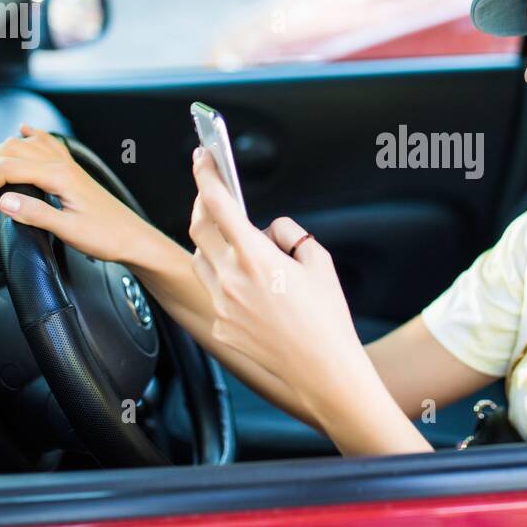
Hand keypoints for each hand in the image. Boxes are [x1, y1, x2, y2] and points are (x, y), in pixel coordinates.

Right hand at [0, 123, 153, 264]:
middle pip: (11, 150)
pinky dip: (31, 135)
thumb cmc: (108, 236)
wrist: (134, 238)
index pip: (8, 168)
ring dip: (1, 154)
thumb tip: (5, 201)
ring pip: (26, 143)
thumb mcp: (69, 230)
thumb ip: (35, 214)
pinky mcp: (72, 172)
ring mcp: (68, 166)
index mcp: (59, 176)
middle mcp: (63, 165)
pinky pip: (48, 143)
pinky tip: (24, 131)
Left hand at [187, 146, 365, 408]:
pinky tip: (247, 285)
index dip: (206, 175)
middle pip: (198, 228)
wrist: (323, 370)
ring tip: (234, 241)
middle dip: (202, 204)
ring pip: (200, 260)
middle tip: (211, 192)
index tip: (202, 156)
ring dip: (210, 243)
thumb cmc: (327, 317)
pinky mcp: (220, 326)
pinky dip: (223, 278)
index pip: (219, 204)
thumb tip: (271, 230)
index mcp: (256, 258)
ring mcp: (222, 305)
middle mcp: (231, 280)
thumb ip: (291, 234)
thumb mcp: (320, 261)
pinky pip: (213, 291)